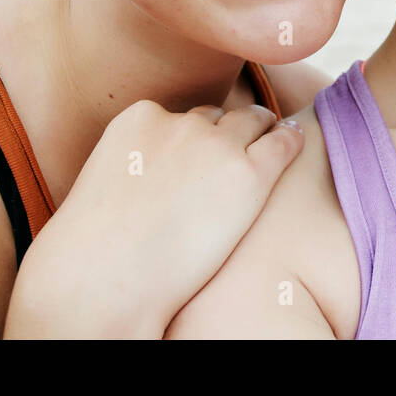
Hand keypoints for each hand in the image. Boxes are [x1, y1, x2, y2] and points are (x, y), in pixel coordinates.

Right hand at [4, 100, 303, 337]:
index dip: (196, 137)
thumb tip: (162, 178)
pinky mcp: (249, 174)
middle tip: (239, 153)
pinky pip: (284, 142)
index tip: (201, 156)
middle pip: (219, 116)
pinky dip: (291, 140)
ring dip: (263, 130)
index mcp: (141, 118)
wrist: (103, 279)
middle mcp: (182, 122)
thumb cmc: (98, 251)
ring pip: (254, 121)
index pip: (182, 115)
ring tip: (275, 139)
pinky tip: (296, 142)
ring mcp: (217, 145)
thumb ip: (138, 164)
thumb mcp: (107, 183)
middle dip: (229, 132)